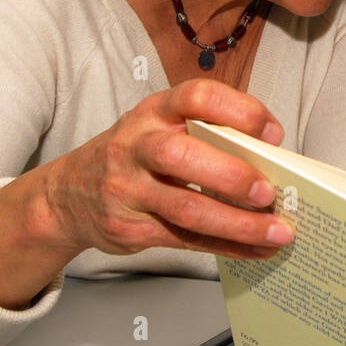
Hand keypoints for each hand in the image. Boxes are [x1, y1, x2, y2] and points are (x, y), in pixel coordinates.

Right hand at [43, 79, 294, 259]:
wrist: (68, 195)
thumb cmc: (134, 156)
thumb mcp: (160, 128)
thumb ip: (206, 134)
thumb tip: (273, 159)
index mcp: (155, 111)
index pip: (197, 97)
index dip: (239, 111)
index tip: (273, 134)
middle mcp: (137, 144)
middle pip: (182, 156)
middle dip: (232, 175)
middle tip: (270, 192)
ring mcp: (128, 188)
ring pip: (186, 208)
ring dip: (238, 223)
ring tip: (277, 232)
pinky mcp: (129, 227)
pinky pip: (185, 240)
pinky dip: (228, 246)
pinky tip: (257, 249)